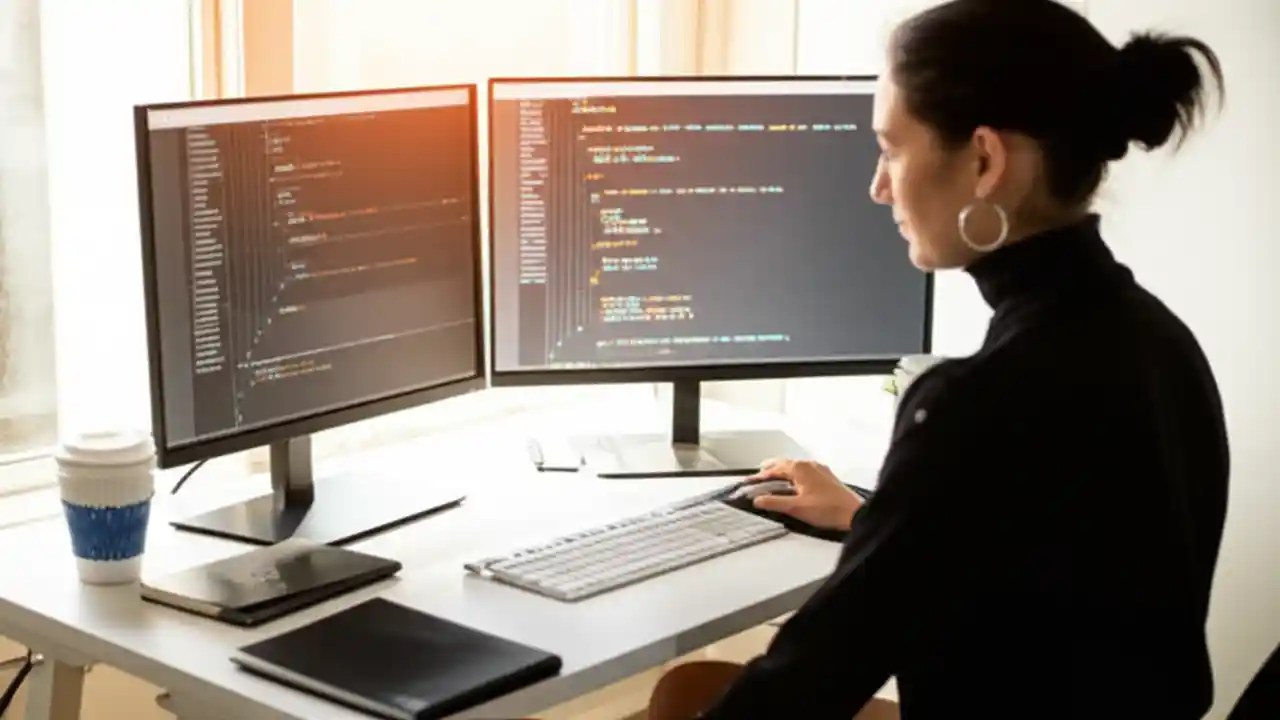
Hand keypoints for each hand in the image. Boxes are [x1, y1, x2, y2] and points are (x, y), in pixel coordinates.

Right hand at [747, 459, 863, 530]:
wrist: (854, 514)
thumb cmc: (829, 509)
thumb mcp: (796, 508)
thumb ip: (774, 503)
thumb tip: (758, 500)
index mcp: (800, 468)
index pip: (773, 469)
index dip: (760, 477)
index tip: (750, 482)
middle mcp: (810, 465)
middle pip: (784, 464)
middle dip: (770, 469)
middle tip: (759, 475)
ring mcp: (819, 470)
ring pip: (795, 467)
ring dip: (783, 472)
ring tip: (774, 478)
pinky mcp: (826, 477)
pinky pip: (805, 472)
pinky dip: (794, 475)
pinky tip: (795, 484)